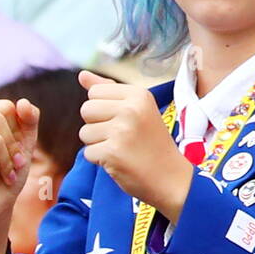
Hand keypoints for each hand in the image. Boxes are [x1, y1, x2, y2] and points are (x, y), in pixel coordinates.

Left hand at [77, 71, 193, 221]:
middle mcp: (131, 109)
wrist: (172, 178)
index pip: (95, 92)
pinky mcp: (112, 152)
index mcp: (139, 95)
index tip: (126, 121)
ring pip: (84, 132)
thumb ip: (109, 91)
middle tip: (123, 137)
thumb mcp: (138, 111)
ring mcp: (121, 130)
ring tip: (123, 149)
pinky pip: (88, 153)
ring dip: (98, 144)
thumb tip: (82, 74)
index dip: (104, 109)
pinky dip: (101, 161)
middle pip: (86, 110)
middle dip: (97, 126)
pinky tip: (120, 162)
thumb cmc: (153, 144)